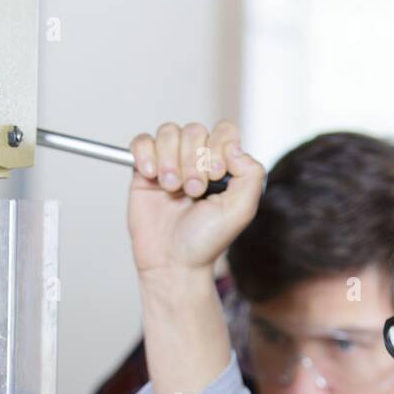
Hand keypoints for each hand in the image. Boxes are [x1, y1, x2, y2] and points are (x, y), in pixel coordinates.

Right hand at [127, 120, 264, 275]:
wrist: (173, 262)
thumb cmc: (206, 240)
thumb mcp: (241, 209)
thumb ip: (251, 174)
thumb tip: (234, 146)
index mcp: (223, 166)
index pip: (223, 132)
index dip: (218, 147)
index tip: (215, 176)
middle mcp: (197, 161)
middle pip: (194, 131)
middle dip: (193, 161)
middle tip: (193, 191)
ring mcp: (170, 163)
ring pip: (168, 132)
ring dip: (170, 160)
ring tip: (172, 188)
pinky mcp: (144, 170)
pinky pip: (141, 141)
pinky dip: (146, 153)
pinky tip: (151, 175)